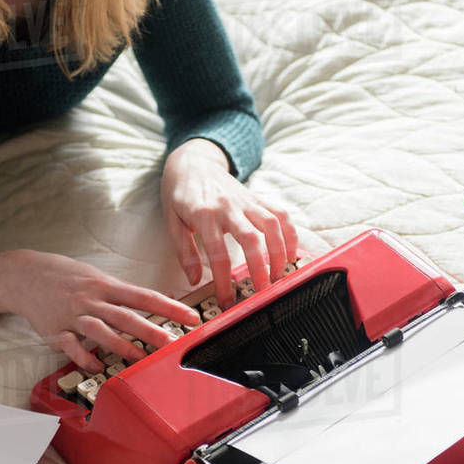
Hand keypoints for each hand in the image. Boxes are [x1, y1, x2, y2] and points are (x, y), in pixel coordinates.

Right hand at [0, 250, 200, 372]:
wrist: (26, 275)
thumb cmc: (69, 278)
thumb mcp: (99, 277)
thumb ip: (126, 294)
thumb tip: (160, 302)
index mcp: (107, 286)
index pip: (144, 297)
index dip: (169, 307)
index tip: (192, 317)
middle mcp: (92, 300)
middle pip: (125, 315)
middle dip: (149, 329)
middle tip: (171, 342)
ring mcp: (73, 316)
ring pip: (100, 330)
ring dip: (120, 345)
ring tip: (139, 358)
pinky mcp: (56, 331)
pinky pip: (71, 346)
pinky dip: (83, 356)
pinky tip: (96, 366)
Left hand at [161, 138, 297, 308]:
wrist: (192, 162)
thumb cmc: (180, 194)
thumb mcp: (172, 222)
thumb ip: (185, 252)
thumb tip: (195, 280)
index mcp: (203, 214)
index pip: (217, 254)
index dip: (224, 281)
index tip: (227, 301)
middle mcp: (228, 206)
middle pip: (251, 239)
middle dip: (260, 268)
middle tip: (262, 291)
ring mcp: (246, 200)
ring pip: (272, 225)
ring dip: (280, 252)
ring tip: (279, 276)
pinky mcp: (257, 198)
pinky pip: (280, 214)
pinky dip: (290, 234)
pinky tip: (291, 254)